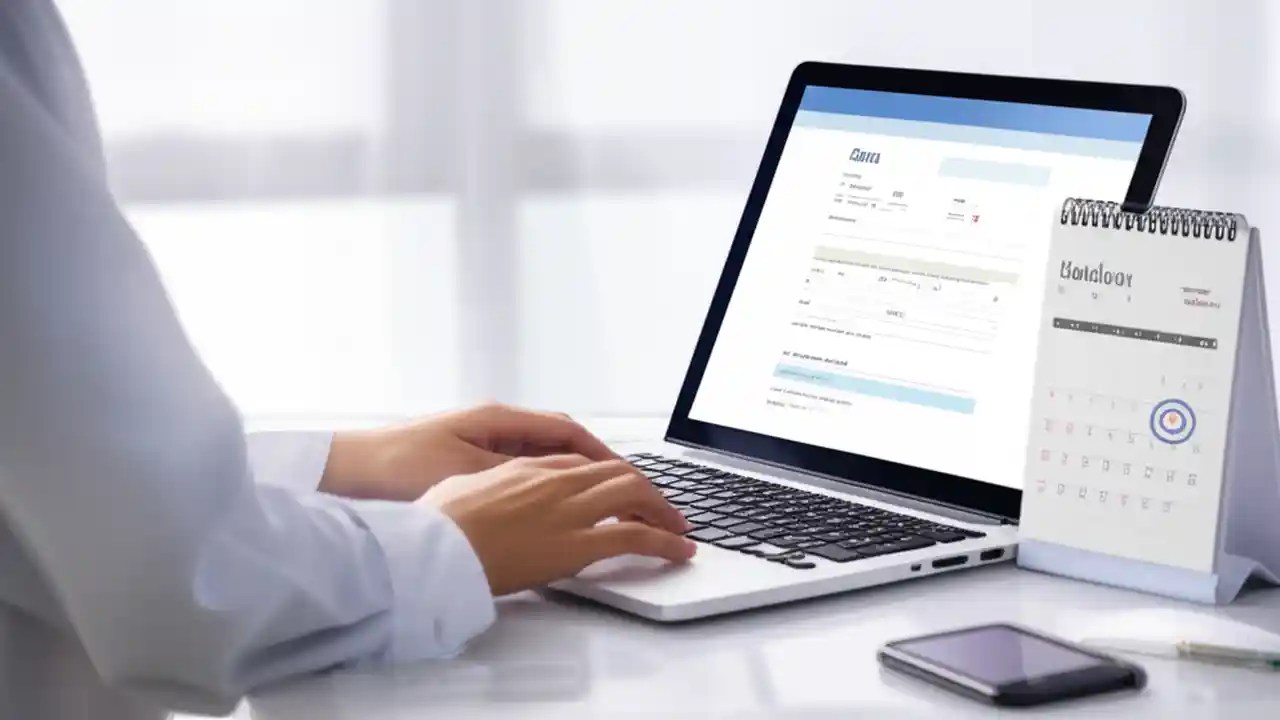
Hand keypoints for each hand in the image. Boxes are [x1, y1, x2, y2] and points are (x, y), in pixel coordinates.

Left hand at [319, 403, 615, 500]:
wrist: (351, 470)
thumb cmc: (399, 466)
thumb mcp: (466, 473)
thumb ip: (515, 477)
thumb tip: (559, 484)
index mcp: (498, 419)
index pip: (567, 431)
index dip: (602, 454)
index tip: (627, 476)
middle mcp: (494, 424)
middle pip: (560, 440)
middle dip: (595, 464)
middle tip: (624, 491)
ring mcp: (482, 440)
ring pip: (542, 455)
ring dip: (570, 475)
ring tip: (596, 501)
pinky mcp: (469, 460)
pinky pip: (521, 467)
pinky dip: (543, 483)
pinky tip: (550, 506)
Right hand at [421, 454, 695, 595]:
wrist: (435, 548)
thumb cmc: (436, 526)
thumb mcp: (459, 491)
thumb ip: (484, 490)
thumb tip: (481, 497)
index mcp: (526, 468)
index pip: (582, 465)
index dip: (606, 478)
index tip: (616, 493)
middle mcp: (555, 481)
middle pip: (615, 473)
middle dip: (643, 489)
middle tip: (658, 508)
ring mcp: (569, 510)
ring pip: (634, 495)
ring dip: (661, 510)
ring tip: (678, 527)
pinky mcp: (579, 544)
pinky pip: (636, 537)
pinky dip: (665, 541)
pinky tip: (679, 550)